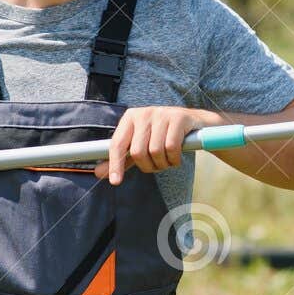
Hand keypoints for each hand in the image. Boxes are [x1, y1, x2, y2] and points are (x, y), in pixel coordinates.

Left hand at [95, 106, 219, 184]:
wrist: (195, 124)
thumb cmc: (163, 136)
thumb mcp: (141, 146)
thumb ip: (121, 159)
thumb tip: (98, 173)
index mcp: (130, 118)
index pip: (117, 143)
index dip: (115, 164)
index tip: (116, 181)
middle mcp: (144, 113)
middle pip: (137, 151)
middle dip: (148, 166)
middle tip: (157, 166)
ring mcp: (162, 114)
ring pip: (155, 151)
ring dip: (163, 164)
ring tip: (168, 161)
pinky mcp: (178, 118)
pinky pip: (171, 148)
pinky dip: (174, 159)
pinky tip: (177, 158)